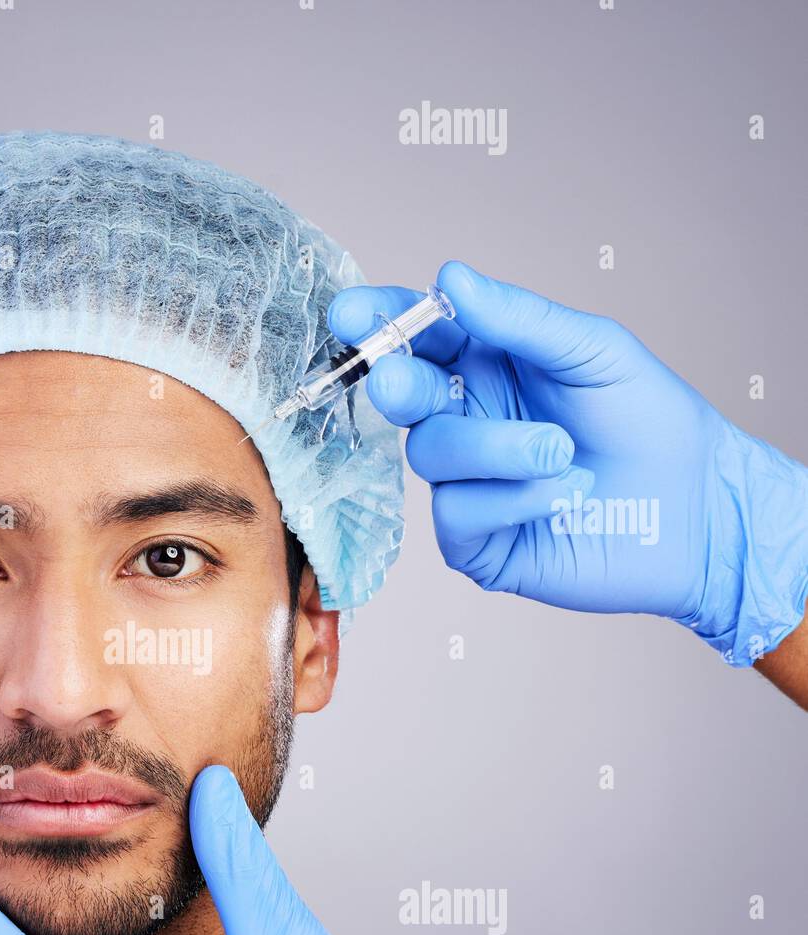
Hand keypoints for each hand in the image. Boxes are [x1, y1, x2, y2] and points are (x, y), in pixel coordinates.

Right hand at [329, 260, 807, 665]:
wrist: (697, 509)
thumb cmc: (650, 422)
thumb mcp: (593, 351)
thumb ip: (520, 320)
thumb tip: (450, 279)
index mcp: (485, 365)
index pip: (418, 336)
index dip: (379, 323)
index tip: (350, 313)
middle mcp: (466, 421)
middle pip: (403, 396)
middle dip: (396, 385)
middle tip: (397, 380)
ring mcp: (466, 484)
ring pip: (432, 455)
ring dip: (496, 449)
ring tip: (562, 452)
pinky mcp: (476, 542)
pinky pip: (458, 514)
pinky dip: (513, 499)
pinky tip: (564, 495)